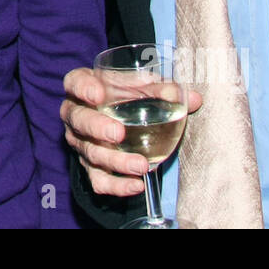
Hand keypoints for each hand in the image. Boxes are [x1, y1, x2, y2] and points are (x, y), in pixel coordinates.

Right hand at [60, 67, 202, 196]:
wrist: (118, 116)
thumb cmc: (127, 94)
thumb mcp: (143, 87)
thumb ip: (164, 91)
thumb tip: (193, 99)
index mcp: (84, 86)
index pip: (75, 83)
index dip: (83, 88)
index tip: (98, 94)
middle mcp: (76, 114)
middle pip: (78, 120)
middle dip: (97, 128)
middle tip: (118, 134)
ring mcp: (81, 141)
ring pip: (90, 152)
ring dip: (115, 160)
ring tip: (140, 165)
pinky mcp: (90, 165)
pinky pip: (98, 179)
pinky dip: (116, 185)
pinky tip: (136, 185)